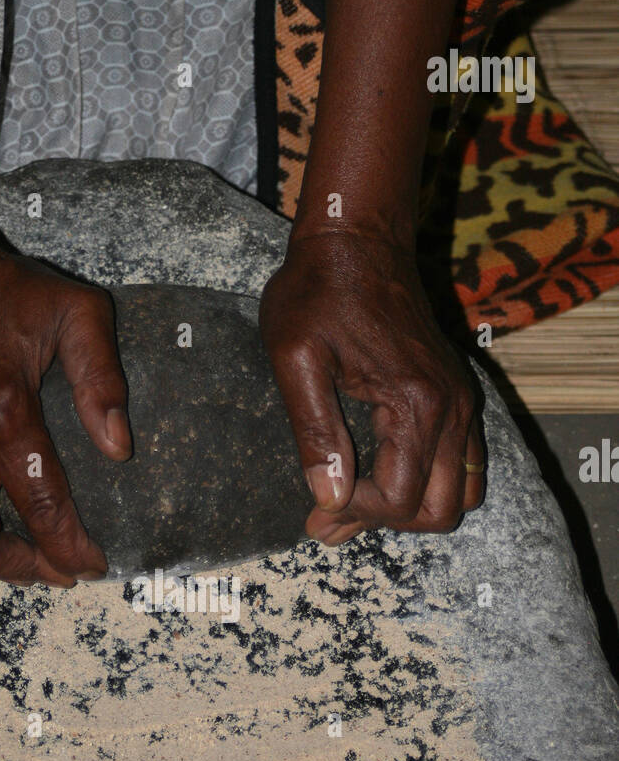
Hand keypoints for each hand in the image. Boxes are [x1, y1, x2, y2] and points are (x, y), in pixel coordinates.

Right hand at [0, 235, 130, 583]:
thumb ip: (102, 380)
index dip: (71, 551)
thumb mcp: (77, 315)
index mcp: (4, 417)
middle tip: (50, 564)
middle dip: (20, 571)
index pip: (44, 511)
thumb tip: (118, 446)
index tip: (90, 565)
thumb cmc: (1, 291)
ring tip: (2, 554)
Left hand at [259, 228, 484, 544]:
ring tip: (353, 503)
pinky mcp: (457, 393)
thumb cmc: (317, 292)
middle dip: (384, 522)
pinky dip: (430, 484)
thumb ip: (315, 433)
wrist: (356, 238)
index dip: (356, 514)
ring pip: (460, 493)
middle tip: (329, 519)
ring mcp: (461, 401)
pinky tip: (380, 477)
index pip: (400, 499)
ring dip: (410, 509)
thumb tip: (328, 500)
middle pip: (440, 510)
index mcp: (414, 403)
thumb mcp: (296, 360)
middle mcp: (451, 407)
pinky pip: (465, 464)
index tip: (315, 507)